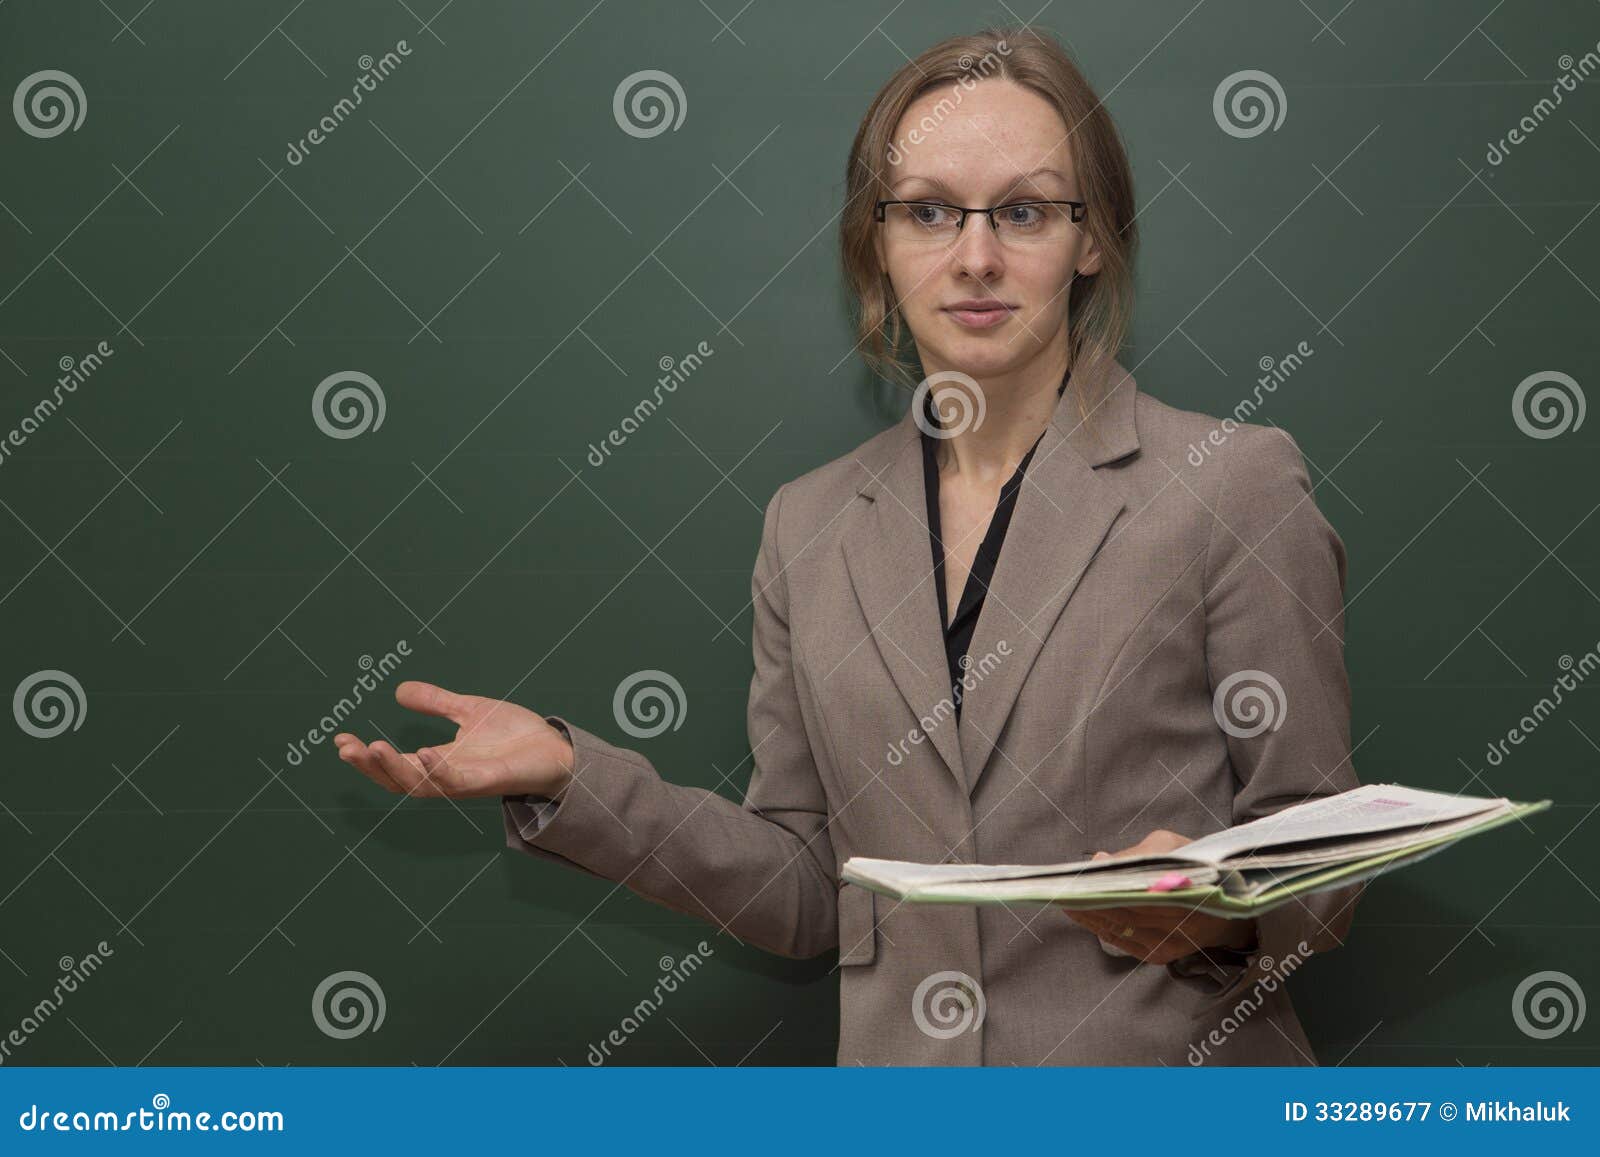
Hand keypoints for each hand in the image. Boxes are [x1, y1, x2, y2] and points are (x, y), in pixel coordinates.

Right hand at [333, 680, 573, 799]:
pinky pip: (457, 782)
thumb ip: (436, 702)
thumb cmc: (515, 736)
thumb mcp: (468, 711)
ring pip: (421, 786)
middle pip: (398, 780)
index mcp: (438, 761)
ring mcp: (466, 781)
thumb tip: (398, 690)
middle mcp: (447, 775)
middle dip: (369, 767)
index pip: (392, 764)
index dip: (365, 757)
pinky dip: (438, 770)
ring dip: (395, 769)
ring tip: (372, 747)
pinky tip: (423, 753)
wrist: (555, 748)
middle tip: (347, 747)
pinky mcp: (489, 781)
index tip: (339, 740)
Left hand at [1060, 829, 1256, 964]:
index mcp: (1189, 892)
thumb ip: (1135, 854)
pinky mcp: (1161, 956)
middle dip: (1089, 900)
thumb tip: (1098, 860)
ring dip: (1088, 916)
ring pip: (1120, 930)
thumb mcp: (1173, 847)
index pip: (1139, 889)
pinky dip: (1100, 927)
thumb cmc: (1198, 867)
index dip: (1105, 884)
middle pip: (1124, 912)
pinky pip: (1123, 942)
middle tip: (1060, 888)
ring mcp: (1170, 945)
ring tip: (1064, 900)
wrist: (1229, 907)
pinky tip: (1082, 914)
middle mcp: (1180, 924)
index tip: (1078, 875)